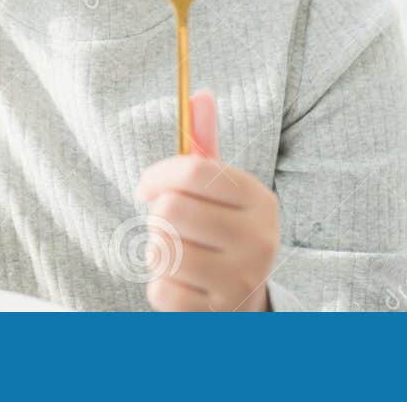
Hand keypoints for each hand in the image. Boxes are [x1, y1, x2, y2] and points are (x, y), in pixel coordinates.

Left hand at [134, 88, 280, 310]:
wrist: (246, 301)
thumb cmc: (221, 231)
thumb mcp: (220, 188)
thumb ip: (206, 143)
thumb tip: (199, 92)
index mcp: (259, 199)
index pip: (193, 171)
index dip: (157, 175)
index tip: (146, 186)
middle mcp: (259, 239)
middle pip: (170, 210)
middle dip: (157, 218)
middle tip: (168, 226)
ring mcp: (242, 279)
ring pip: (161, 250)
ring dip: (156, 252)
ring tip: (177, 254)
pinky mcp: (220, 313)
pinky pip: (161, 290)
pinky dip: (160, 285)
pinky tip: (182, 284)